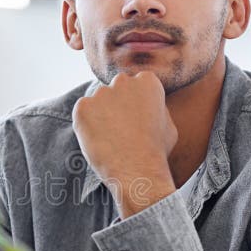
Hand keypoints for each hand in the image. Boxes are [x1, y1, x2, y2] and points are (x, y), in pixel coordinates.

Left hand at [72, 71, 176, 216]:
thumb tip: (150, 106)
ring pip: (98, 101)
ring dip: (100, 115)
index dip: (134, 103)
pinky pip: (82, 112)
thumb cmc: (156, 151)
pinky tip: (98, 140)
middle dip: (116, 104)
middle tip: (120, 129)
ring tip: (109, 139)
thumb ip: (157, 109)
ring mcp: (101, 93)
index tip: (135, 119)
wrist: (137, 169)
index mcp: (147, 81)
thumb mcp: (168, 125)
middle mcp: (123, 81)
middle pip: (115, 88)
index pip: (136, 84)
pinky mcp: (83, 107)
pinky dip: (86, 125)